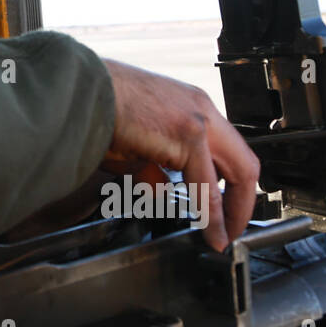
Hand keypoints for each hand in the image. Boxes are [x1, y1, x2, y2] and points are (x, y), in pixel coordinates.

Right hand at [100, 58, 260, 251]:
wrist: (80, 90)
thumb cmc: (96, 108)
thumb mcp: (135, 142)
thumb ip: (153, 166)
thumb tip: (161, 187)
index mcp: (190, 104)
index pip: (228, 149)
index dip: (231, 184)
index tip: (224, 208)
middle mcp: (201, 107)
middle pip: (245, 161)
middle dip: (244, 202)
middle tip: (234, 229)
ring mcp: (198, 118)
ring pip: (237, 172)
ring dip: (233, 211)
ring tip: (224, 236)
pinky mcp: (188, 133)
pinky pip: (207, 184)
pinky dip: (213, 214)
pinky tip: (211, 232)